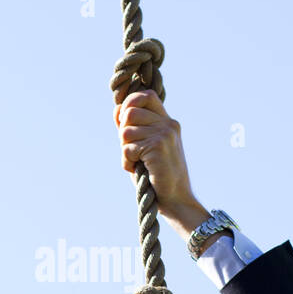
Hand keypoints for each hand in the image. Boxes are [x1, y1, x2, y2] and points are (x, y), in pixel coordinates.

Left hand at [114, 90, 196, 221]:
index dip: (129, 104)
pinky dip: (127, 162)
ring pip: (126, 130)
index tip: (125, 123)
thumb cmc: (157, 175)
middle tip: (132, 150)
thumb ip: (133, 127)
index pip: (145, 95)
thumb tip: (116, 109)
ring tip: (136, 162)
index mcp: (168, 121)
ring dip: (125, 150)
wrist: (175, 198)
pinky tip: (136, 169)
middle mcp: (168, 124)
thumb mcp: (145, 146)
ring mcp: (164, 134)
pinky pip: (128, 147)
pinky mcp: (158, 146)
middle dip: (124, 133)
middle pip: (130, 112)